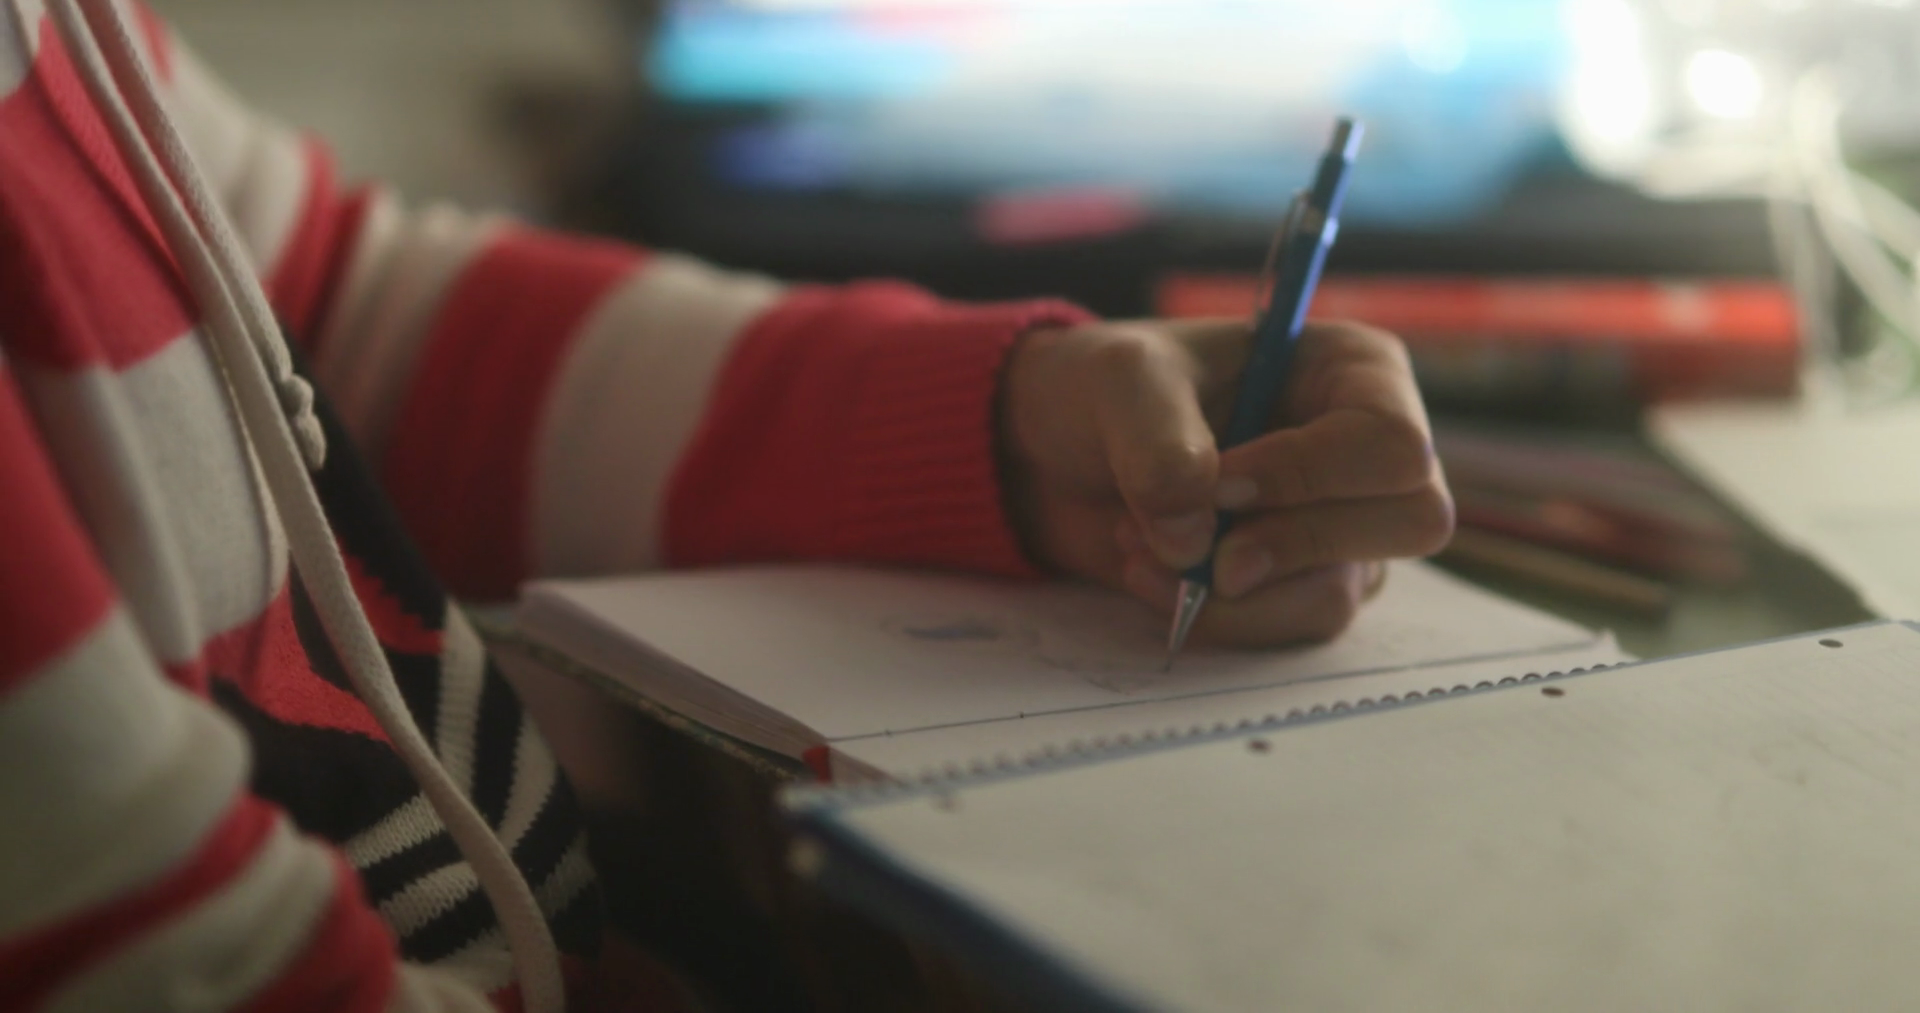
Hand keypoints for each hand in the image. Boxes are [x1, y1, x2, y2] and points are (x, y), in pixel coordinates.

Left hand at [998, 318, 1453, 647]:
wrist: (1053, 453)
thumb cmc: (1105, 388)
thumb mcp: (1120, 381)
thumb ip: (1158, 442)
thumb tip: (1196, 540)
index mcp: (1353, 370)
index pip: (1394, 443)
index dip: (1310, 475)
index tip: (1217, 484)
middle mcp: (1366, 450)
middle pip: (1413, 521)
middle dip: (1294, 544)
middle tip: (1204, 543)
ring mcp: (1341, 524)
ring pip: (1341, 589)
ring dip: (1234, 591)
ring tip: (1141, 547)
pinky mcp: (1297, 582)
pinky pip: (1290, 625)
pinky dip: (1217, 617)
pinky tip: (1152, 576)